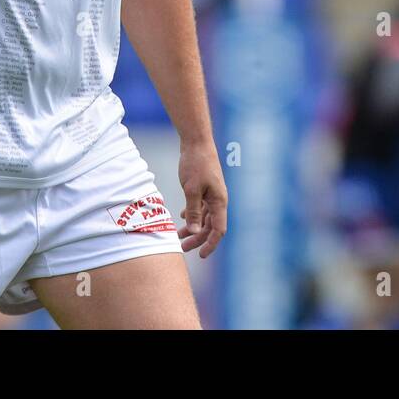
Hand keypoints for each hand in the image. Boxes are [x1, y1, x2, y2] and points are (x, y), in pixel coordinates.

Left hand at [176, 140, 226, 258]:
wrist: (197, 142)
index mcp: (219, 201)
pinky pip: (201, 206)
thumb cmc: (196, 164)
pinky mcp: (205, 187)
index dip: (211, 244)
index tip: (201, 255)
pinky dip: (193, 214)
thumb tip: (195, 231)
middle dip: (198, 239)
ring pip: (204, 217)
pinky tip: (183, 216)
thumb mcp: (191, 189)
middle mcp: (218, 200)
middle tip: (182, 248)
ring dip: (193, 227)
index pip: (218, 229)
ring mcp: (212, 193)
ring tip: (179, 236)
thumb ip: (194, 211)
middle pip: (210, 226)